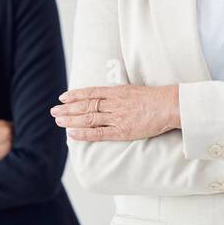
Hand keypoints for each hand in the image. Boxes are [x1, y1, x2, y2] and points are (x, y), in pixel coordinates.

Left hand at [52, 85, 178, 141]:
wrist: (170, 106)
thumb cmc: (157, 99)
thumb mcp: (136, 90)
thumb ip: (122, 94)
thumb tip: (111, 97)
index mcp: (117, 92)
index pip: (91, 92)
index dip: (75, 95)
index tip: (63, 97)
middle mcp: (113, 103)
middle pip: (85, 105)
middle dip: (67, 108)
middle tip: (53, 111)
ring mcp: (117, 117)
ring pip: (88, 118)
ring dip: (70, 119)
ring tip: (58, 121)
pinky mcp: (122, 131)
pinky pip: (98, 133)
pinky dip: (84, 133)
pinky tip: (72, 134)